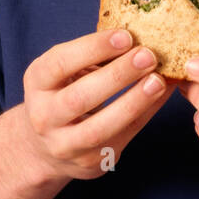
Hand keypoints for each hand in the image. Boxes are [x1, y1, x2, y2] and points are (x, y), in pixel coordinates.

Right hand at [17, 29, 175, 181]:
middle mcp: (43, 116)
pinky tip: (161, 95)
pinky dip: (145, 114)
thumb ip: (94, 55)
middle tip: (148, 56)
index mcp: (36, 83)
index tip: (126, 36)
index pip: (60, 63)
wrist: (46, 146)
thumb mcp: (66, 71)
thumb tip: (140, 35)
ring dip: (133, 102)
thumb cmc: (64, 93)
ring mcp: (65, 144)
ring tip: (158, 80)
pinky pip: (122, 137)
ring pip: (100, 128)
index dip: (93, 48)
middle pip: (79, 98)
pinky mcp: (90, 163)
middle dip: (117, 76)